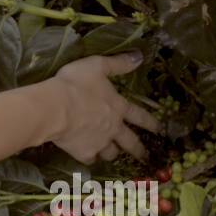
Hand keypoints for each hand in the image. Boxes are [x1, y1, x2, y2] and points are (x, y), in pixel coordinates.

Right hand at [44, 53, 159, 163]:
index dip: (151, 122)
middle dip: (139, 149)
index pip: (140, 116)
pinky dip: (91, 157)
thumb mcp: (97, 65)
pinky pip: (91, 159)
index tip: (160, 130)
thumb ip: (119, 63)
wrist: (55, 108)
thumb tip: (139, 56)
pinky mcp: (84, 153)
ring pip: (111, 153)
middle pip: (130, 142)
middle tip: (144, 156)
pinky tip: (88, 156)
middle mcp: (113, 129)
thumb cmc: (76, 84)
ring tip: (112, 153)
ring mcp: (99, 143)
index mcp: (118, 108)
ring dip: (113, 153)